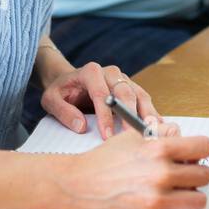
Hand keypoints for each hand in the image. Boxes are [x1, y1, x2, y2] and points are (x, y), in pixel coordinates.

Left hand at [40, 61, 171, 139]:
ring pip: (139, 94)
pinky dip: (151, 113)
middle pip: (125, 92)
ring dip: (146, 114)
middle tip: (132, 137)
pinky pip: (144, 99)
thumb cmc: (61, 92)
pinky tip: (157, 128)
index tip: (108, 136)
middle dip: (129, 115)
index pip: (101, 94)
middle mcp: (110, 72)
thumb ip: (63, 112)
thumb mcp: (51, 100)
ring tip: (151, 132)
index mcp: (90, 72)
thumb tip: (81, 126)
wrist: (69, 82)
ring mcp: (123, 79)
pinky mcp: (132, 87)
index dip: (106, 116)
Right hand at [58, 129, 208, 208]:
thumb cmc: (103, 160)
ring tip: (178, 189)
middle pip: (204, 174)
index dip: (201, 149)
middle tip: (184, 172)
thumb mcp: (131, 137)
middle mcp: (161, 174)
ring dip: (192, 193)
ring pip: (199, 199)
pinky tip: (165, 200)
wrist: (77, 186)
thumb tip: (179, 133)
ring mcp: (157, 199)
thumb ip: (159, 133)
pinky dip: (178, 208)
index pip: (204, 147)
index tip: (196, 152)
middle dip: (196, 171)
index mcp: (158, 149)